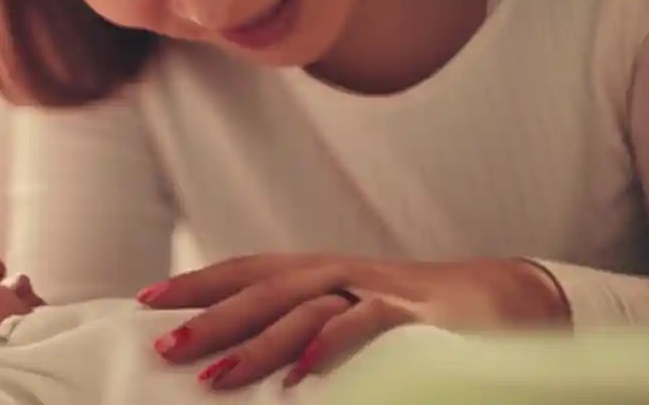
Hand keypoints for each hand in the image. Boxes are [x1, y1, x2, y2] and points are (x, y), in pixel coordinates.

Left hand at [138, 253, 569, 389]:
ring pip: (301, 309)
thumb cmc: (416, 316)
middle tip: (163, 344)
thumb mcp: (351, 313)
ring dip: (254, 343)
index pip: (246, 270)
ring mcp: (373, 290)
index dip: (196, 282)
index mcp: (318, 271)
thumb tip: (253, 357)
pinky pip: (363, 325)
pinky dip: (330, 344)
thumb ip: (305, 326)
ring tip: (213, 377)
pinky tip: (300, 374)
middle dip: (208, 317)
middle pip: (260, 289)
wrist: (502, 299)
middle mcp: (337, 272)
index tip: (146, 300)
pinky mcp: (411, 316)